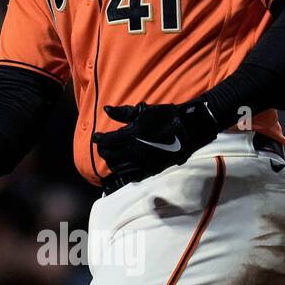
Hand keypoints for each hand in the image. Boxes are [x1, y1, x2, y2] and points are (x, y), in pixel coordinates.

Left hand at [92, 99, 218, 180]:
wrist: (188, 128)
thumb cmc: (165, 116)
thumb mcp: (143, 111)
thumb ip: (122, 112)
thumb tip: (105, 109)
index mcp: (133, 136)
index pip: (108, 141)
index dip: (99, 139)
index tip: (96, 137)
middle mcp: (136, 152)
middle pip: (111, 157)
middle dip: (103, 151)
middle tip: (102, 147)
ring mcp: (144, 163)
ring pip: (120, 169)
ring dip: (112, 163)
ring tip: (112, 156)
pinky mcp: (153, 169)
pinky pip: (133, 176)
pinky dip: (124, 172)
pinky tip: (123, 166)